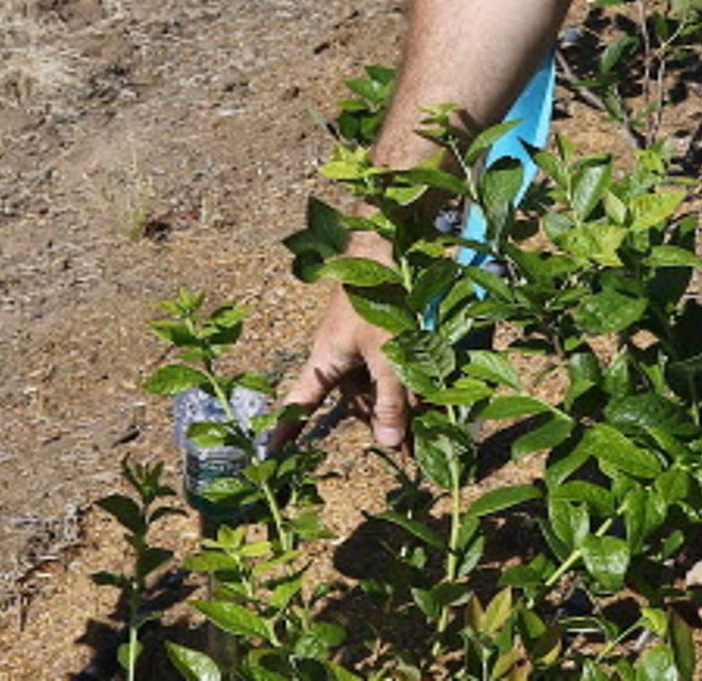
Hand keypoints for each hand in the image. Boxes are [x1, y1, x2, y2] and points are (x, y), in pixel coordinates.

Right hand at [278, 239, 410, 451]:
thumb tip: (388, 443)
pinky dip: (409, 383)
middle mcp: (338, 357)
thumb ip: (391, 397)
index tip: (267, 457)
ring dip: (401, 406)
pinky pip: (391, 370)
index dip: (286, 432)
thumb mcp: (388, 352)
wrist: (389, 244)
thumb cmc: (379, 295)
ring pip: (378, 387)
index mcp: (325, 362)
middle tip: (413, 452)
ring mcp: (359, 345)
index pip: (299, 405)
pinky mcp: (380, 334)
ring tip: (431, 428)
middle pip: (356, 404)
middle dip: (381, 426)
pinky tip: (434, 395)